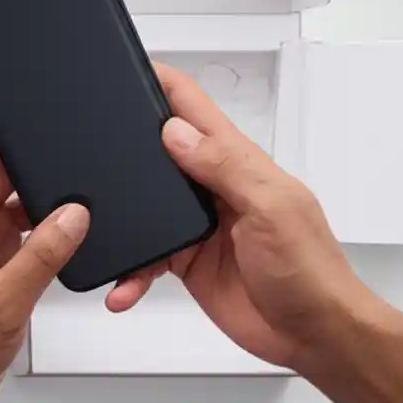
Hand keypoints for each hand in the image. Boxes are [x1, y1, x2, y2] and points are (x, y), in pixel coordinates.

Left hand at [0, 76, 89, 402]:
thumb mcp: (1, 302)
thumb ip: (41, 255)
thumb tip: (71, 215)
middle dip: (17, 151)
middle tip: (48, 130)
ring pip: (3, 196)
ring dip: (32, 194)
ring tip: (63, 187)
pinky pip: (13, 224)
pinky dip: (38, 222)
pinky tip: (59, 225)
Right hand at [106, 64, 377, 368]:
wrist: (314, 335)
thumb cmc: (310, 270)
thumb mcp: (271, 208)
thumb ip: (225, 166)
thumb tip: (175, 132)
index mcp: (238, 162)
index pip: (194, 107)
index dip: (163, 82)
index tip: (127, 68)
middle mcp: (215, 186)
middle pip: (160, 151)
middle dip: (125, 147)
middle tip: (87, 147)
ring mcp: (200, 224)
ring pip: (145, 206)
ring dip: (121, 218)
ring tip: (97, 229)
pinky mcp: (188, 261)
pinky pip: (147, 258)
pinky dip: (131, 272)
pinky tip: (123, 286)